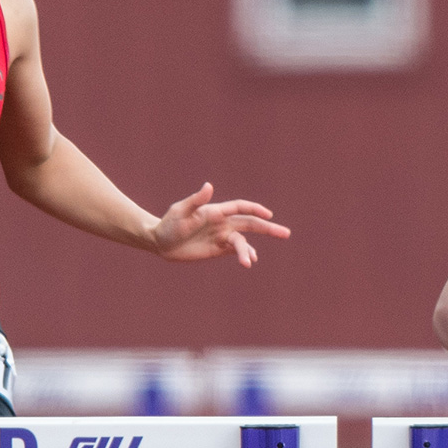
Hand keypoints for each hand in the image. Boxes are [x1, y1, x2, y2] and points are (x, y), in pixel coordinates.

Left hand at [147, 182, 290, 266]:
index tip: (269, 215)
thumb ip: (196, 200)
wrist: (160, 242)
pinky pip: (236, 251)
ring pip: (243, 242)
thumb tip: (209, 186)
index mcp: (216, 211)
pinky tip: (249, 261)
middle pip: (251, 224)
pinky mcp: (218, 250)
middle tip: (286, 234)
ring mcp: (221, 237)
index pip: (241, 208)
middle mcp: (223, 223)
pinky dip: (245, 255)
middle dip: (269, 228)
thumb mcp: (181, 211)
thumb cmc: (169, 223)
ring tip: (250, 262)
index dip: (256, 209)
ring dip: (249, 250)